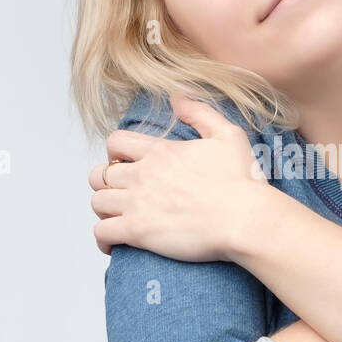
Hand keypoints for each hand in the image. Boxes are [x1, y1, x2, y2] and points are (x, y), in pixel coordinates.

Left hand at [88, 94, 269, 261]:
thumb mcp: (228, 135)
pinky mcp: (138, 231)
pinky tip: (115, 245)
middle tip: (121, 194)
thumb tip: (177, 97)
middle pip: (99, 175)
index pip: (115, 142)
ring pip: (97, 203)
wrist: (244, 219)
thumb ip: (200, 112)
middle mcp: (143, 174)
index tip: (126, 164)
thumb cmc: (242, 182)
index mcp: (160, 151)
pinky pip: (101, 234)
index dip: (115, 153)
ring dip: (105, 211)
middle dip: (106, 184)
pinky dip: (103, 240)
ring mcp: (138, 203)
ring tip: (119, 219)